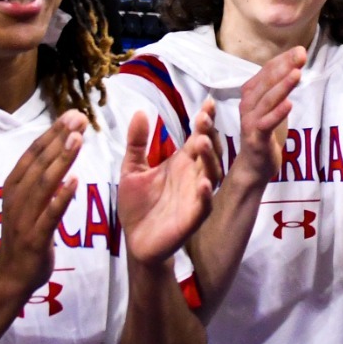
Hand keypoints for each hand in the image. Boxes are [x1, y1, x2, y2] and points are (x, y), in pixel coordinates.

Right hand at [0, 112, 85, 296]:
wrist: (10, 275)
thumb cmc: (23, 235)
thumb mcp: (25, 202)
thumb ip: (38, 179)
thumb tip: (56, 151)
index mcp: (13, 187)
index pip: (33, 153)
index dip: (51, 133)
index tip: (71, 113)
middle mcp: (17, 198)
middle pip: (39, 163)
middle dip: (59, 139)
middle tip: (78, 118)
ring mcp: (24, 218)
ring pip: (44, 184)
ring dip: (60, 161)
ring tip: (77, 140)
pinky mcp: (35, 238)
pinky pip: (50, 215)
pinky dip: (61, 198)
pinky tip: (74, 182)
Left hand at [120, 103, 220, 266]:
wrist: (135, 241)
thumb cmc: (137, 205)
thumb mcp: (131, 169)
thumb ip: (137, 143)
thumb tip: (140, 111)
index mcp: (181, 163)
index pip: (198, 137)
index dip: (205, 121)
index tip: (207, 103)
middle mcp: (193, 176)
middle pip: (208, 151)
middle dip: (209, 134)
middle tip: (204, 118)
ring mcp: (196, 197)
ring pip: (211, 174)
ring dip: (209, 158)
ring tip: (202, 143)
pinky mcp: (193, 218)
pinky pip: (204, 205)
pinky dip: (205, 195)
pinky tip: (203, 183)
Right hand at [232, 47, 303, 185]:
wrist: (254, 166)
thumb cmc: (265, 133)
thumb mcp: (272, 107)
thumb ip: (278, 89)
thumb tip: (294, 67)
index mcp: (251, 94)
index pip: (266, 71)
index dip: (282, 60)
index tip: (300, 50)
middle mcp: (247, 104)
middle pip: (266, 81)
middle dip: (284, 66)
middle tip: (300, 54)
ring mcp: (250, 121)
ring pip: (266, 100)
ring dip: (282, 86)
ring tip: (296, 73)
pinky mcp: (255, 137)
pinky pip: (266, 123)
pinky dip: (278, 113)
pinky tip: (289, 103)